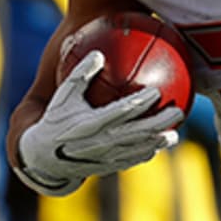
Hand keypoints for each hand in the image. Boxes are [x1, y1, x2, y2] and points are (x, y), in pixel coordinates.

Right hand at [17, 51, 183, 192]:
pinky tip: (159, 145)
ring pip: (137, 150)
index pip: (121, 111)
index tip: (157, 91)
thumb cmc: (55, 120)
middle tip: (178, 111)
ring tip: (175, 134)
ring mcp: (105, 157)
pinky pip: (131, 160)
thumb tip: (98, 53)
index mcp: (90, 123)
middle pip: (137, 132)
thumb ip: (80, 75)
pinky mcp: (107, 167)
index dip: (140, 102)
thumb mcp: (62, 96)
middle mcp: (100, 142)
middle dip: (159, 123)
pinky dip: (146, 153)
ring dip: (158, 142)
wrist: (42, 157)